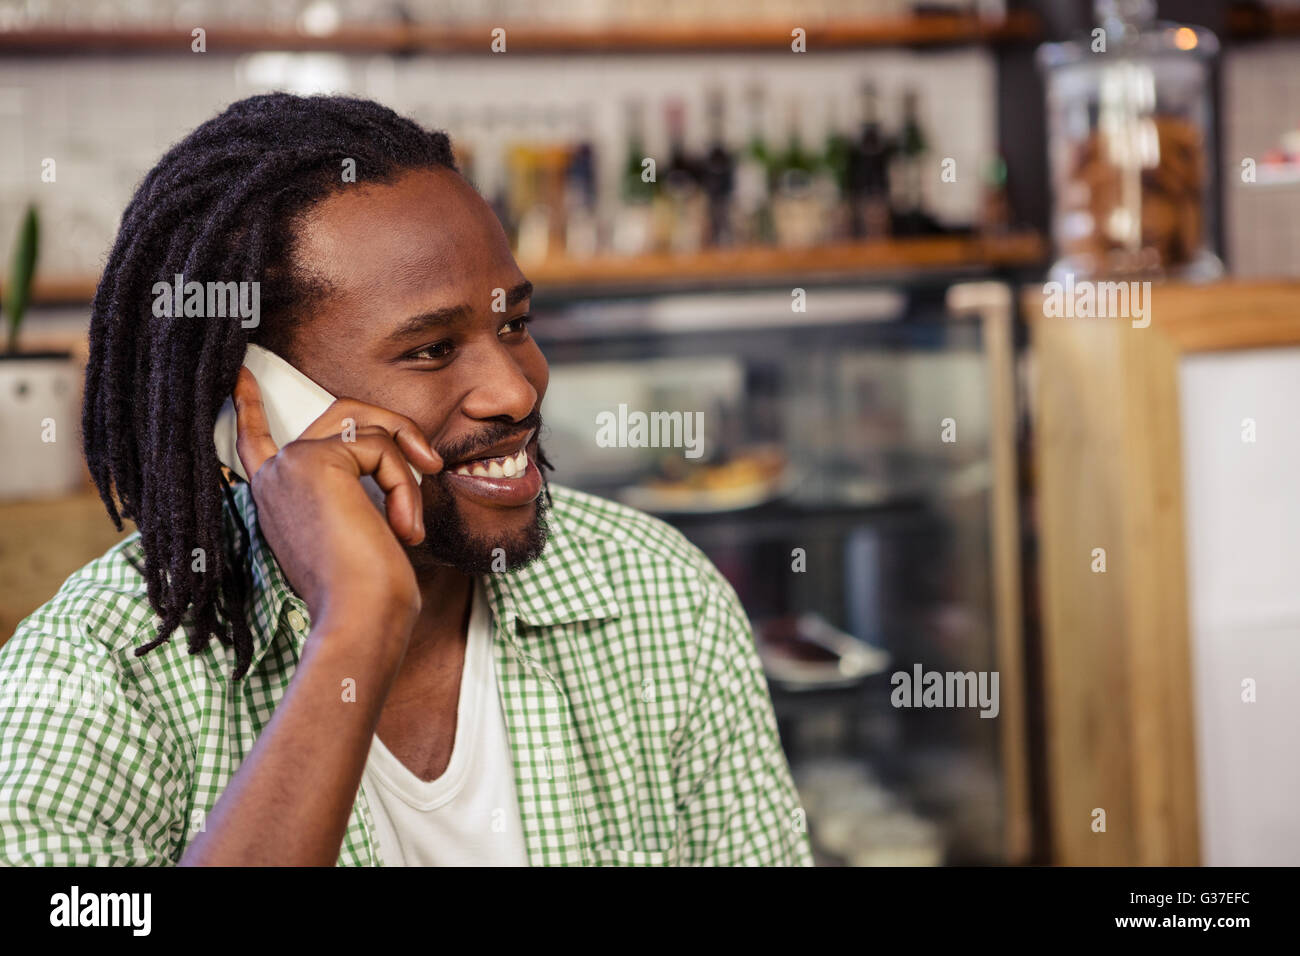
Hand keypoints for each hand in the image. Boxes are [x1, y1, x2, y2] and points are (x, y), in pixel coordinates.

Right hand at [231, 368, 442, 650]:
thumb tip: (392, 452)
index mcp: (276, 497)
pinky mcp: (316, 461)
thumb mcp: (356, 530)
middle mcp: (274, 477)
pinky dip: (404, 484)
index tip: (241, 372)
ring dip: (405, 472)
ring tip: (409, 525)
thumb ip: (354, 489)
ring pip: (368, 428)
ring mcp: (290, 465)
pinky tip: (402, 527)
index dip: (248, 403)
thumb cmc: (366, 592)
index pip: (256, 439)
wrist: (359, 618)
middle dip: (395, 429)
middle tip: (430, 464)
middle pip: (342, 415)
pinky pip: (380, 446)